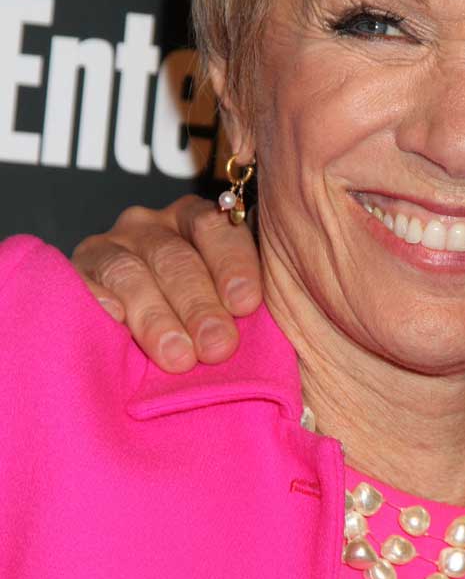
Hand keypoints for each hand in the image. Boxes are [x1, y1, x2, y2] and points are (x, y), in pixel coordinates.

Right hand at [72, 196, 261, 372]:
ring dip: (156, 317)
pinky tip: (118, 332)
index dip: (233, 263)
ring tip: (177, 356)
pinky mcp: (72, 277)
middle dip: (200, 304)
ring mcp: (108, 249)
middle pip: (175, 256)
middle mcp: (150, 227)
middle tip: (217, 346)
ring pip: (131, 273)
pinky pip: (84, 289)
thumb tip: (278, 328)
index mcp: (196, 222)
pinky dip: (102, 308)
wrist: (130, 347)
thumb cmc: (199, 327)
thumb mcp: (228, 308)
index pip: (217, 228)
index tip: (246, 304)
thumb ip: (247, 308)